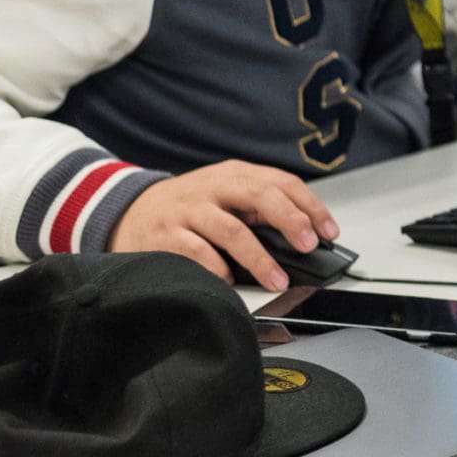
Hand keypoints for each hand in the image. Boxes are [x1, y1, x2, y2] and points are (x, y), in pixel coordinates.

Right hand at [111, 162, 339, 289]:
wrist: (128, 212)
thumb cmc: (188, 207)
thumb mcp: (225, 195)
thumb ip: (259, 208)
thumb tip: (302, 235)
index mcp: (235, 175)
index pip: (282, 184)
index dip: (310, 207)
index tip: (328, 232)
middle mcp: (214, 188)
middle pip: (261, 196)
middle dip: (290, 220)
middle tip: (308, 245)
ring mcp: (189, 211)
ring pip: (232, 230)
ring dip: (259, 258)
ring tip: (276, 280)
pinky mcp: (166, 236)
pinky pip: (197, 254)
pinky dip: (218, 270)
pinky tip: (230, 281)